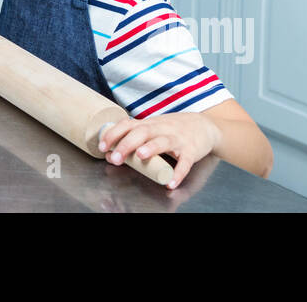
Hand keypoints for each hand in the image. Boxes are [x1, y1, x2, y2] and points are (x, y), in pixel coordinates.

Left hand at [98, 112, 221, 189]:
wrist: (204, 126)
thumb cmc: (173, 130)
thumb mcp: (153, 130)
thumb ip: (133, 141)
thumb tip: (110, 155)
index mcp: (149, 124)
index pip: (128, 124)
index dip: (114, 134)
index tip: (102, 146)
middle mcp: (162, 129)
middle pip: (143, 132)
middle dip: (127, 144)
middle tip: (116, 157)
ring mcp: (178, 139)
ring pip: (163, 141)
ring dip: (151, 148)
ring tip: (141, 156)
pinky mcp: (192, 151)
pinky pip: (185, 162)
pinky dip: (179, 173)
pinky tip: (171, 182)